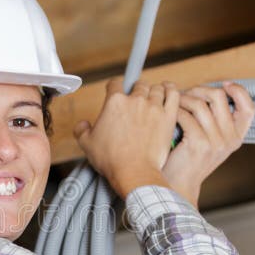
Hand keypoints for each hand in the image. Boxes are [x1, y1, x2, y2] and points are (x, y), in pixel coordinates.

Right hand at [73, 78, 179, 197]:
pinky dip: (171, 89)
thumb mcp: (86, 144)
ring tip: (151, 100)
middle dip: (135, 90)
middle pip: (138, 85)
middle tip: (134, 103)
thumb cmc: (111, 159)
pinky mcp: (168, 117)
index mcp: (114, 102)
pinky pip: (173, 94)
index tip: (116, 91)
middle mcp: (135, 100)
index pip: (115, 83)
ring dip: (153, 92)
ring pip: (156, 88)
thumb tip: (83, 124)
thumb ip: (81, 129)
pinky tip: (168, 90)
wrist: (134, 172)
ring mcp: (154, 107)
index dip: (115, 87)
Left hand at [161, 81, 254, 207]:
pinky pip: (186, 115)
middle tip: (186, 94)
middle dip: (200, 90)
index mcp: (237, 137)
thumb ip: (217, 122)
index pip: (249, 108)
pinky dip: (176, 111)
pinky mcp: (199, 144)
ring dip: (184, 99)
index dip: (239, 91)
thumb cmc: (190, 160)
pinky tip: (170, 115)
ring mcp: (216, 142)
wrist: (179, 186)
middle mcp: (230, 139)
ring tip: (174, 103)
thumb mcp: (212, 142)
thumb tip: (211, 91)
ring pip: (200, 104)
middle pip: (220, 98)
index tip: (225, 85)